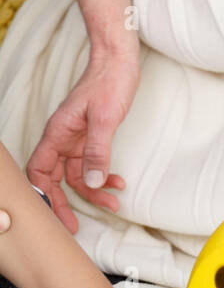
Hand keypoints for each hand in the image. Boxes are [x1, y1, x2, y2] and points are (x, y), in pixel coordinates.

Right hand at [26, 39, 140, 234]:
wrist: (120, 60)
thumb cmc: (109, 81)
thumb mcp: (105, 118)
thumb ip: (98, 151)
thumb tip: (91, 182)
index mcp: (57, 133)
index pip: (38, 170)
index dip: (43, 194)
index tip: (55, 214)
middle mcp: (63, 138)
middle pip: (55, 178)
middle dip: (65, 203)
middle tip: (75, 227)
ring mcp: (77, 138)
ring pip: (76, 174)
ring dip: (92, 190)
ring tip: (113, 203)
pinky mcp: (91, 136)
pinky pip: (92, 164)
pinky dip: (103, 175)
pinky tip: (118, 182)